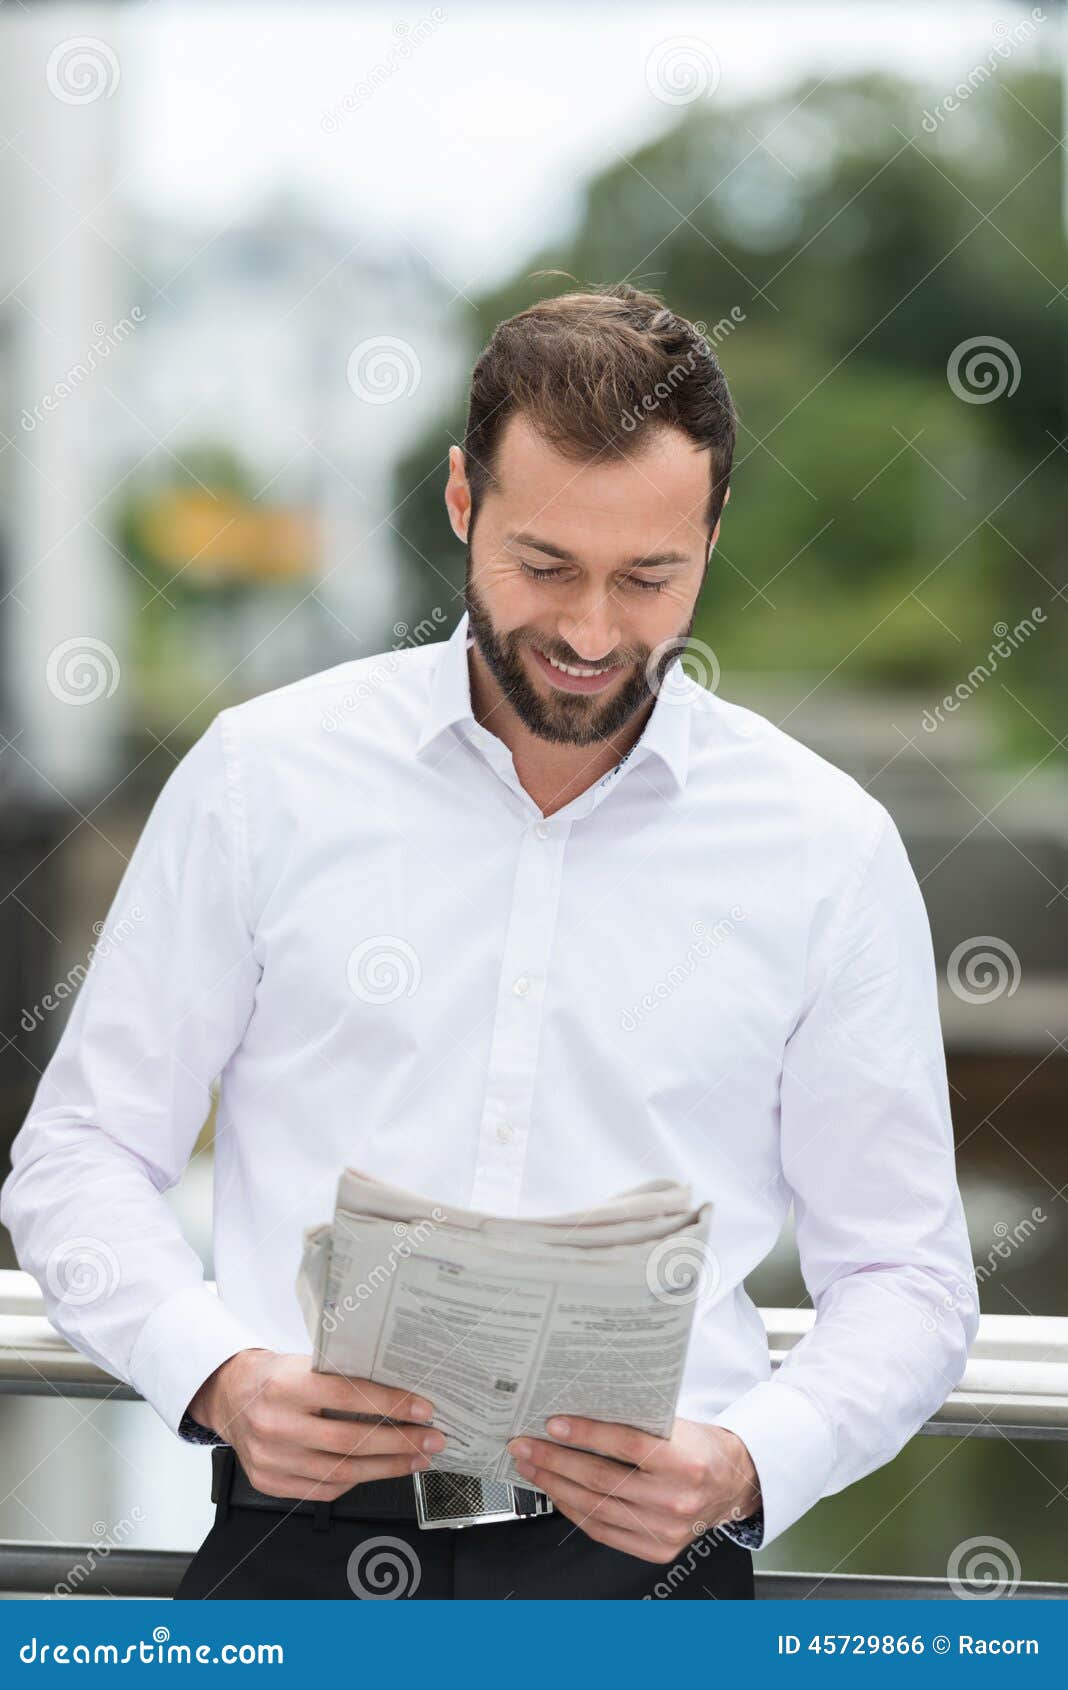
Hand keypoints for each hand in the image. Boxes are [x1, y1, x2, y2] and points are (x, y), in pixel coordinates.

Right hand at [187, 1350, 446, 1501]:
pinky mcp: (270, 1481)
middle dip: (399, 1442)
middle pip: (350, 1441)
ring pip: (341, 1471)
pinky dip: (356, 1481)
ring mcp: (271, 1458)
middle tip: (432, 1439)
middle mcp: (276, 1423)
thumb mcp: (305, 1362)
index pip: (348, 1396)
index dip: (391, 1404)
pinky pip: (323, 1489)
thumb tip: (399, 1390)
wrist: (229, 1395)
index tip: (423, 1409)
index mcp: (285, 1384)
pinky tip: (378, 1470)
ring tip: (416, 1458)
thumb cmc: (273, 1375)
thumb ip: (342, 1377)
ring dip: (387, 1467)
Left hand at [507, 1416, 759, 1564]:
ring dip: (555, 1485)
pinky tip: (556, 1492)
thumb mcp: (676, 1425)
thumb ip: (636, 1421)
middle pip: (602, 1479)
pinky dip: (573, 1510)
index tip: (552, 1424)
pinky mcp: (656, 1549)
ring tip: (531, 1467)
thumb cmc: (699, 1447)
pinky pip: (602, 1530)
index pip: (626, 1445)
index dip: (585, 1433)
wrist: (732, 1483)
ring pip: (596, 1507)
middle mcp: (676, 1499)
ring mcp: (665, 1530)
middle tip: (525, 1445)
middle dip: (554, 1460)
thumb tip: (579, 1409)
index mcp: (686, 1462)